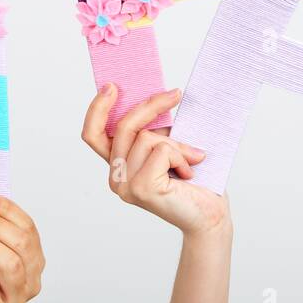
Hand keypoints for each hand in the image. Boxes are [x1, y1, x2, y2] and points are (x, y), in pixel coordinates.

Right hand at [81, 84, 229, 237]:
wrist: (209, 215)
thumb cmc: (192, 182)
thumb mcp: (168, 147)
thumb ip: (154, 131)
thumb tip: (156, 97)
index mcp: (118, 165)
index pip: (93, 134)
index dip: (97, 109)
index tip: (112, 87)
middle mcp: (116, 177)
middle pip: (123, 127)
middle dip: (151, 106)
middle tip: (175, 94)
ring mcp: (125, 185)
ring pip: (146, 137)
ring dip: (177, 143)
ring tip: (193, 158)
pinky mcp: (142, 189)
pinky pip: (161, 151)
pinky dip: (181, 156)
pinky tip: (189, 173)